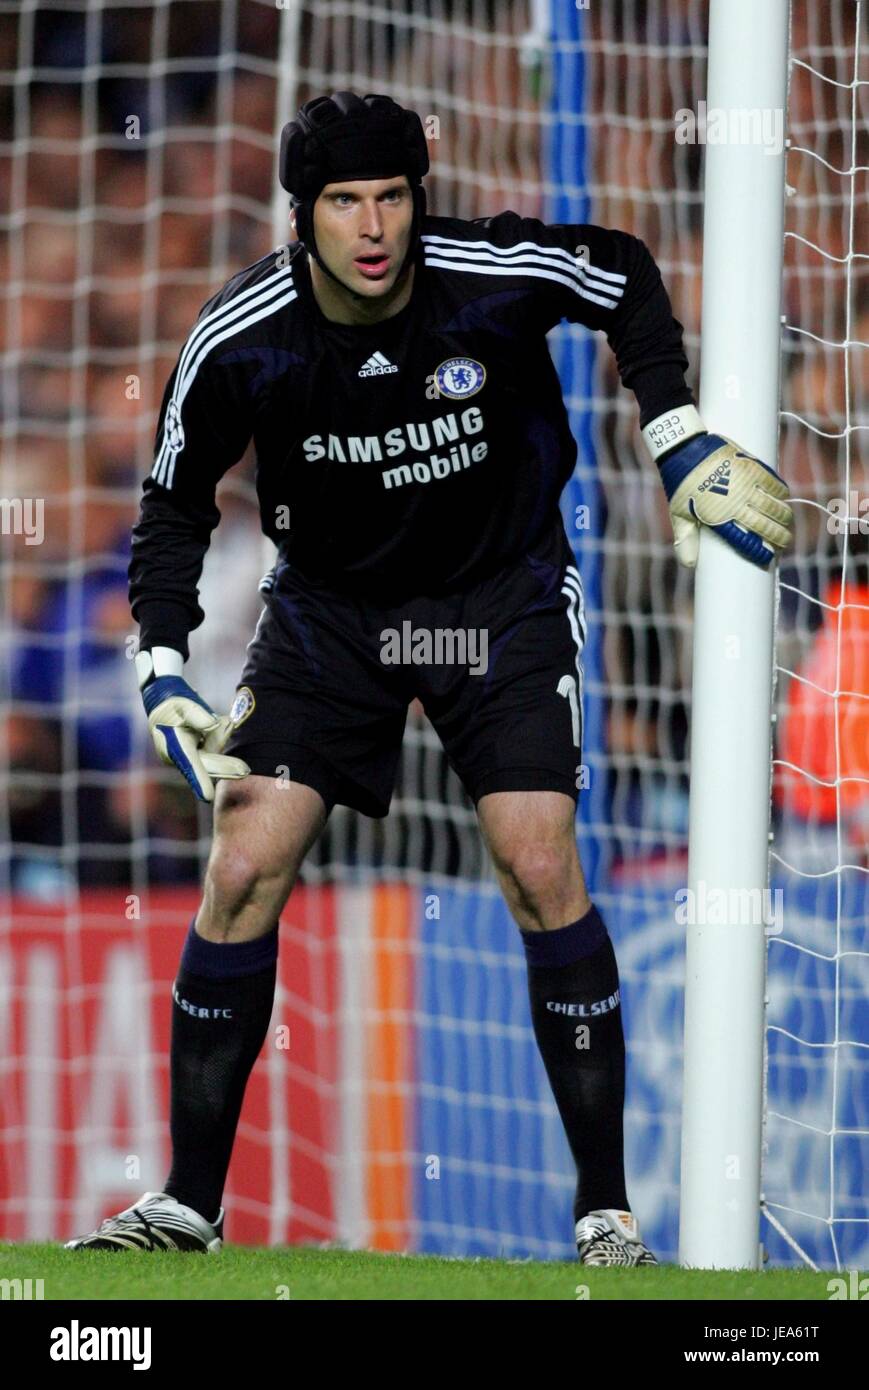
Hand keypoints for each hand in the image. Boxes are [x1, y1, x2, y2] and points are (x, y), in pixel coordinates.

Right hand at [141, 674, 249, 801]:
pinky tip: (223, 723)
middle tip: (245, 770)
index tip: (207, 797)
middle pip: (206, 766)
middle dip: (225, 769)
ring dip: (221, 739)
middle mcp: (179, 757)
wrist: (164, 704)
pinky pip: (213, 750)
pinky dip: (220, 736)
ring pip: (212, 757)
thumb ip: (197, 715)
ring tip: (225, 720)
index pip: (189, 765)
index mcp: (172, 747)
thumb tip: (212, 724)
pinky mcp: (197, 756)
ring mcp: (188, 758)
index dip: (199, 781)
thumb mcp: (183, 705)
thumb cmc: (172, 705)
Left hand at [658, 432, 792, 569]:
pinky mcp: (751, 467)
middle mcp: (736, 503)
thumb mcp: (679, 514)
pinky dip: (781, 491)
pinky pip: (773, 482)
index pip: (745, 541)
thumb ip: (685, 539)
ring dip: (784, 516)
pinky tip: (784, 497)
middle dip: (779, 536)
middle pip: (765, 525)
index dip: (760, 551)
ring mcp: (746, 484)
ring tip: (787, 521)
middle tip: (785, 541)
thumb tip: (689, 565)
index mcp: (719, 517)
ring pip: (774, 505)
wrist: (685, 449)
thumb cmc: (680, 483)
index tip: (769, 557)